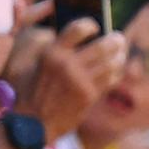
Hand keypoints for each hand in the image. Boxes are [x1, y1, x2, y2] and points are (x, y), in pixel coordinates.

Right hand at [9, 17, 127, 137]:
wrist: (32, 123)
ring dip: (119, 57)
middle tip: (119, 39)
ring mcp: (80, 81)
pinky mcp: (88, 96)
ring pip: (111, 63)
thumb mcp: (30, 63)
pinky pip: (110, 80)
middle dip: (115, 41)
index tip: (95, 26)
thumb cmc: (29, 91)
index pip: (78, 28)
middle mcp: (67, 65)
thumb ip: (48, 46)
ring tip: (120, 54)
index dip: (90, 25)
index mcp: (51, 52)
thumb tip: (73, 35)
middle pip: (103, 46)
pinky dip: (115, 73)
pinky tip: (115, 71)